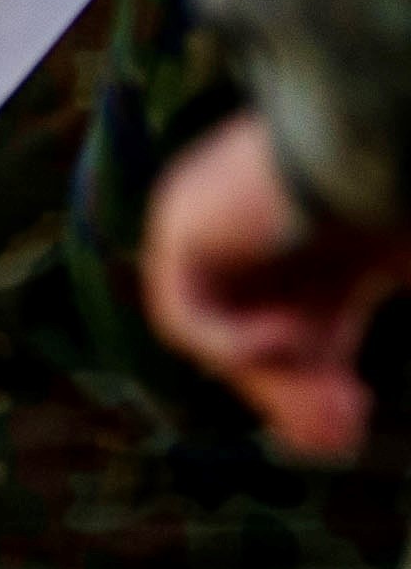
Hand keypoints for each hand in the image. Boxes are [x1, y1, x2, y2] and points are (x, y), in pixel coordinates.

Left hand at [144, 113, 410, 462]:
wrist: (382, 129)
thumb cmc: (403, 189)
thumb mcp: (389, 268)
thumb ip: (340, 340)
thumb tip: (334, 425)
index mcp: (312, 235)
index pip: (296, 325)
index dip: (317, 382)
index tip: (348, 431)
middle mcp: (254, 231)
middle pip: (257, 337)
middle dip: (297, 393)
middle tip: (339, 439)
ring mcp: (210, 226)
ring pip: (225, 333)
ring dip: (273, 378)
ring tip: (335, 404)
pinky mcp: (181, 227)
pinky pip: (185, 313)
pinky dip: (230, 341)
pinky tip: (284, 340)